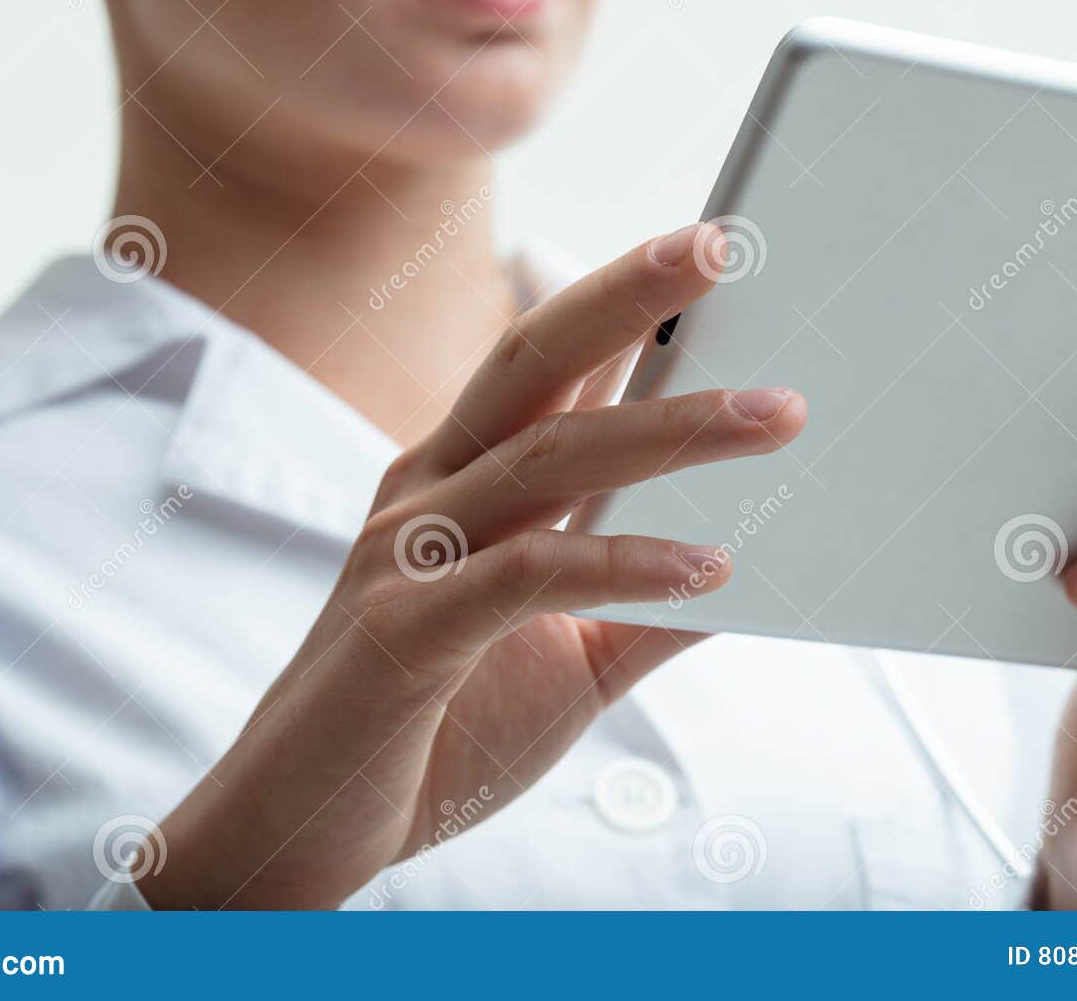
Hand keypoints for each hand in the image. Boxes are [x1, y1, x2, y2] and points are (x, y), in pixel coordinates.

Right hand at [141, 223, 806, 908]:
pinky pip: (527, 575)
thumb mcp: (567, 666)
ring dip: (670, 430)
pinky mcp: (404, 633)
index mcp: (457, 482)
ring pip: (546, 457)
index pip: (546, 365)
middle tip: (724, 243)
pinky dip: (622, 563)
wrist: (300, 834)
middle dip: (628, 295)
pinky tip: (706, 564)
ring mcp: (407, 555)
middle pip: (532, 361)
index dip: (624, 301)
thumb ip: (646, 611)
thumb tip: (752, 569)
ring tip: (776, 413)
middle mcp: (426, 493)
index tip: (710, 251)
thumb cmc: (429, 734)